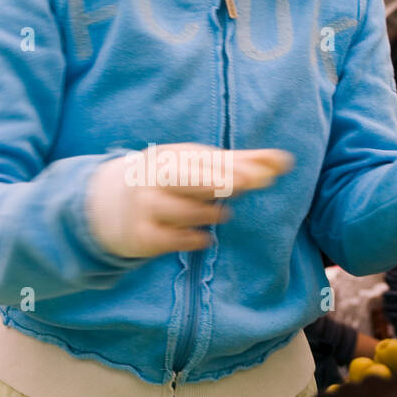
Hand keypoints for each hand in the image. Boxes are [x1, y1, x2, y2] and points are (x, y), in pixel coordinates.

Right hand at [87, 143, 293, 258]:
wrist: (110, 206)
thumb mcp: (198, 167)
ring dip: (208, 213)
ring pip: (183, 211)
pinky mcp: (143, 236)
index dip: (236, 166)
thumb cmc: (169, 182)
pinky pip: (172, 239)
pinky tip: (206, 238)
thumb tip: (286, 160)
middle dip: (218, 180)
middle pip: (189, 178)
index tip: (265, 173)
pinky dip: (192, 238)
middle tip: (248, 183)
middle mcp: (156, 178)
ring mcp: (147, 207)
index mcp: (171, 157)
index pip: (205, 160)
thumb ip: (242, 164)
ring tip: (223, 214)